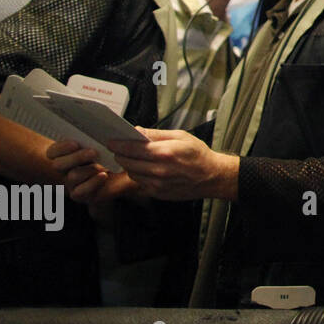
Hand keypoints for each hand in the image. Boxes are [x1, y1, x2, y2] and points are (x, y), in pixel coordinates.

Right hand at [46, 139, 139, 205]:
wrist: (122, 178)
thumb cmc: (114, 157)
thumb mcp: (113, 144)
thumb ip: (111, 135)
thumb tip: (125, 127)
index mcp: (68, 153)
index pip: (53, 151)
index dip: (61, 147)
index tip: (75, 142)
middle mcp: (67, 168)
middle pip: (58, 164)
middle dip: (75, 157)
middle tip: (93, 152)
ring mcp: (72, 183)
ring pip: (72, 176)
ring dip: (87, 169)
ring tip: (101, 166)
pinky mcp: (81, 194)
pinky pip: (80, 191)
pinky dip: (92, 183)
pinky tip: (103, 176)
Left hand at [106, 127, 238, 201]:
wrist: (212, 176)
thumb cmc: (198, 154)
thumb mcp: (180, 136)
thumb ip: (156, 134)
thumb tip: (136, 130)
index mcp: (164, 153)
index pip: (131, 148)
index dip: (118, 144)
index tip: (111, 141)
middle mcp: (159, 170)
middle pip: (127, 162)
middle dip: (121, 154)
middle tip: (121, 149)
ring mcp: (157, 184)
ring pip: (131, 173)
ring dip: (129, 165)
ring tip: (135, 158)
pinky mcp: (158, 193)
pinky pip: (140, 182)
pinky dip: (139, 175)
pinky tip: (146, 169)